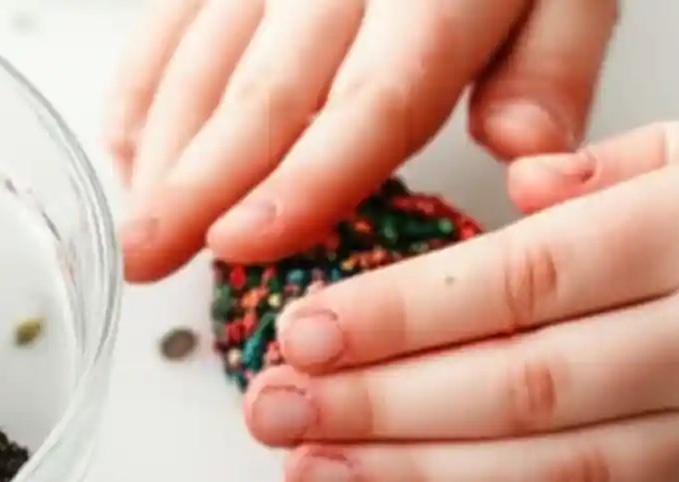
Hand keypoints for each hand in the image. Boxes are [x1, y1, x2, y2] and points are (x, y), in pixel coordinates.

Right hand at [106, 0, 618, 282]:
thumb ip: (552, 66)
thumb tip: (524, 153)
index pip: (366, 101)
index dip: (302, 180)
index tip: (245, 245)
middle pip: (261, 93)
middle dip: (196, 187)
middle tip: (148, 260)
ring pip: (200, 62)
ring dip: (160, 154)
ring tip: (139, 233)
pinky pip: (166, 24)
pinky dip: (138, 92)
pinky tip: (126, 157)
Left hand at [243, 114, 678, 481]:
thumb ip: (615, 165)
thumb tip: (513, 192)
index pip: (519, 281)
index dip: (397, 317)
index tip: (304, 334)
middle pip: (515, 387)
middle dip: (374, 407)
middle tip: (274, 415)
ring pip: (552, 475)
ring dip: (414, 480)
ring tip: (315, 476)